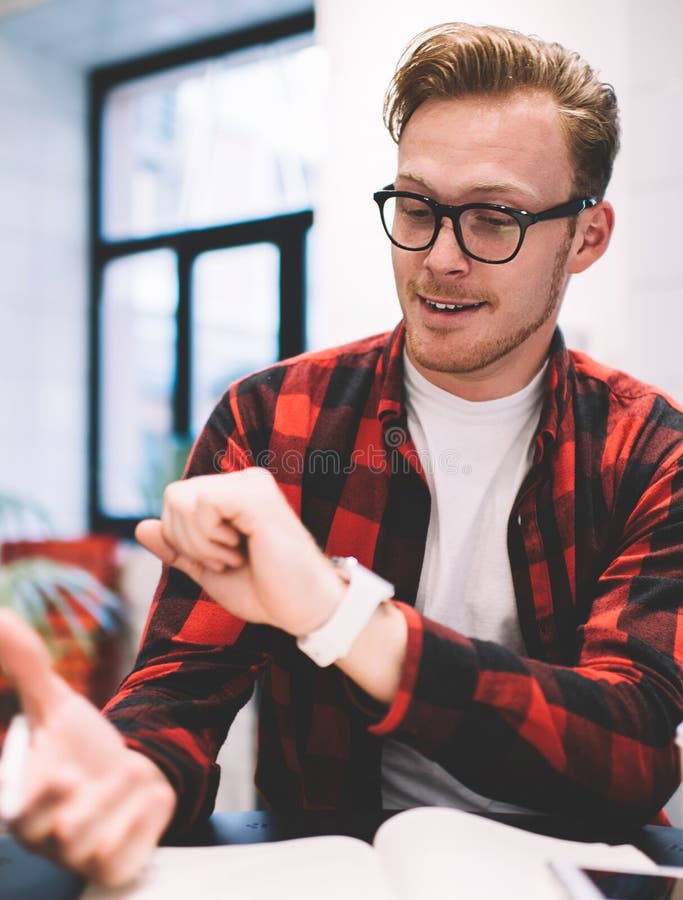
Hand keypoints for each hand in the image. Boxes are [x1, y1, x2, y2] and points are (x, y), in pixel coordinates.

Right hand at [0, 609, 175, 885]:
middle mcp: (44, 834)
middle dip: (93, 797)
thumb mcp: (56, 703)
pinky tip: (155, 795)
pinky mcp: (112, 867)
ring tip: (135, 769)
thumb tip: (0, 617)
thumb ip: (25, 666)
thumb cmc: (79, 745)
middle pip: (56, 831)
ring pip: (93, 845)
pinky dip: (144, 824)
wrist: (129, 775)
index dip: (35, 798)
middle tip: (110, 768)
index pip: (15, 811)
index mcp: (22, 798)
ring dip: (123, 801)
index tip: (64, 773)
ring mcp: (78, 855)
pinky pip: (122, 861)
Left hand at [136, 467, 344, 636]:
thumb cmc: (266, 591)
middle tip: (226, 560)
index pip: (175, 499)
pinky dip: (209, 538)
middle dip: (187, 540)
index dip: (181, 538)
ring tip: (235, 556)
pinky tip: (239, 550)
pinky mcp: (255, 496)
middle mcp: (243, 481)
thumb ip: (177, 548)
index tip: (219, 560)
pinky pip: (202, 504)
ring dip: (199, 542)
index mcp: (233, 494)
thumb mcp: (209, 570)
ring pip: (182, 498)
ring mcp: (251, 484)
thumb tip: (140, 527)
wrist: (306, 608)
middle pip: (173, 496)